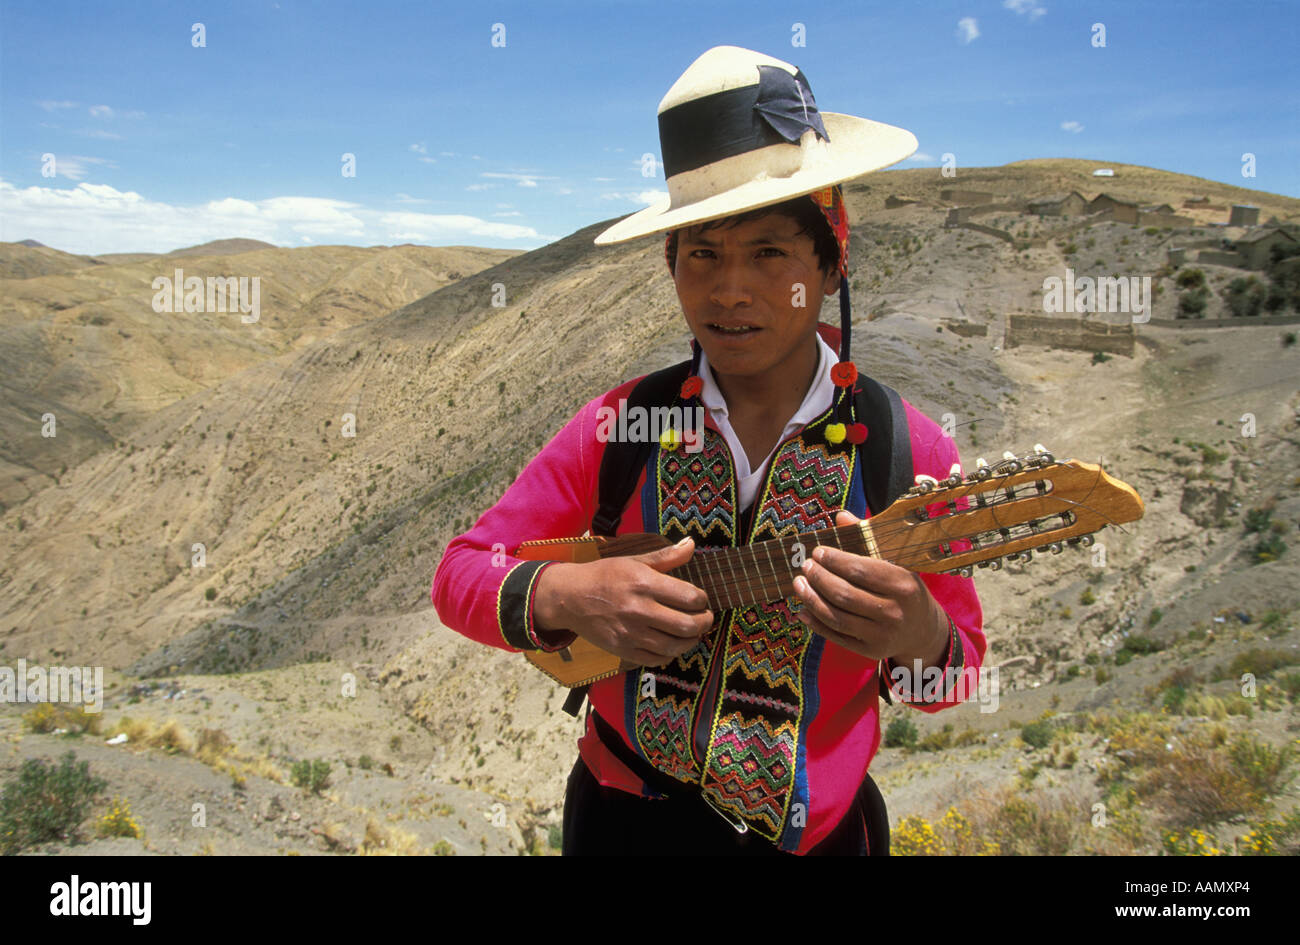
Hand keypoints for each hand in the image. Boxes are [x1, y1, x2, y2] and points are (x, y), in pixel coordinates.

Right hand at [533, 537, 713, 665]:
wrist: (570, 597)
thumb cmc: (604, 575)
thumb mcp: (634, 560)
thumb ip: (666, 556)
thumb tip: (692, 544)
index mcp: (644, 583)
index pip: (689, 597)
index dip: (702, 599)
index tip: (700, 599)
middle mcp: (639, 609)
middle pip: (687, 625)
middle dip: (703, 622)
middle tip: (704, 618)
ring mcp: (630, 633)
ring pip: (674, 646)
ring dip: (690, 641)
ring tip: (692, 633)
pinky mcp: (622, 649)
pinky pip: (656, 659)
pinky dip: (669, 654)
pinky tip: (671, 645)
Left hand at [790, 510, 949, 666]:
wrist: (923, 631)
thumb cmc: (904, 589)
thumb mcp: (896, 563)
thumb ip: (867, 540)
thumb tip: (841, 516)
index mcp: (903, 585)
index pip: (861, 570)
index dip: (835, 560)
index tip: (817, 551)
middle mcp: (894, 612)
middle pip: (845, 594)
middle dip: (819, 578)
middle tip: (805, 566)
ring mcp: (882, 635)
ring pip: (837, 617)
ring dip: (812, 599)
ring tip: (798, 584)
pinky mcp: (870, 651)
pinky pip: (836, 637)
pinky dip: (816, 623)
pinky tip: (803, 609)